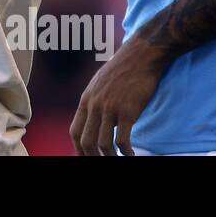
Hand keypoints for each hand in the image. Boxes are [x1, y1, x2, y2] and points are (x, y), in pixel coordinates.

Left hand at [70, 36, 168, 155]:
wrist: (140, 55)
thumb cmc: (122, 68)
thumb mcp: (99, 83)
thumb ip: (94, 101)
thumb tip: (93, 118)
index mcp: (86, 100)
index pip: (75, 131)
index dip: (78, 148)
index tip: (85, 156)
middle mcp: (95, 106)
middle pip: (86, 141)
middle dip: (91, 156)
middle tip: (101, 161)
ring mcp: (110, 109)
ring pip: (103, 144)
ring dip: (110, 157)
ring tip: (117, 159)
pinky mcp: (128, 111)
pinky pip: (123, 139)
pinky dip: (125, 151)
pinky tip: (130, 154)